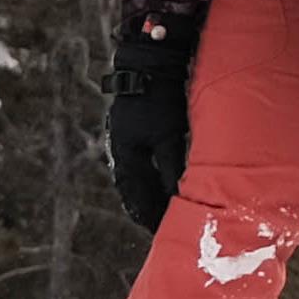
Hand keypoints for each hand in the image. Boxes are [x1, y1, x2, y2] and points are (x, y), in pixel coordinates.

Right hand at [106, 88, 187, 230]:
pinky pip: (135, 167)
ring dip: (142, 197)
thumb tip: (178, 197)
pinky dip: (142, 181)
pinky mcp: (130, 134)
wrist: (148, 66)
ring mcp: (123, 143)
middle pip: (132, 192)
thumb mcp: (169, 137)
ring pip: (132, 180)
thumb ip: (172, 168)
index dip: (152, 215)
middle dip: (145, 211)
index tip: (162, 231)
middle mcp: (121, 153)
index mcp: (127, 158)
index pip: (140, 197)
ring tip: (152, 213)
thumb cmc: (160, 101)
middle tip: (156, 228)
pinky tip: (150, 183)